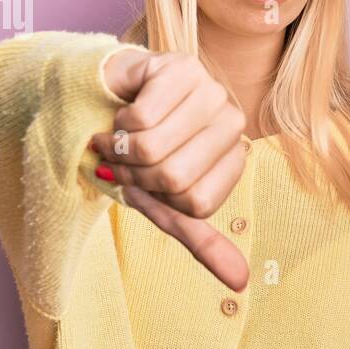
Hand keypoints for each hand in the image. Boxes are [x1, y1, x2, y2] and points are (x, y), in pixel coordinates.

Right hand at [91, 47, 249, 290]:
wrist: (108, 102)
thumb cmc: (142, 155)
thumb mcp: (169, 205)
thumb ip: (204, 242)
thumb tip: (241, 283)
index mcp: (234, 156)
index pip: (195, 203)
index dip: (158, 198)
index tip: (147, 181)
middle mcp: (232, 120)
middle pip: (175, 178)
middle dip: (135, 176)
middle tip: (126, 160)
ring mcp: (210, 89)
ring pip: (153, 148)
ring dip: (121, 149)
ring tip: (120, 137)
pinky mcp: (179, 65)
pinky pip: (139, 117)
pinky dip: (117, 123)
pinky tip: (122, 112)